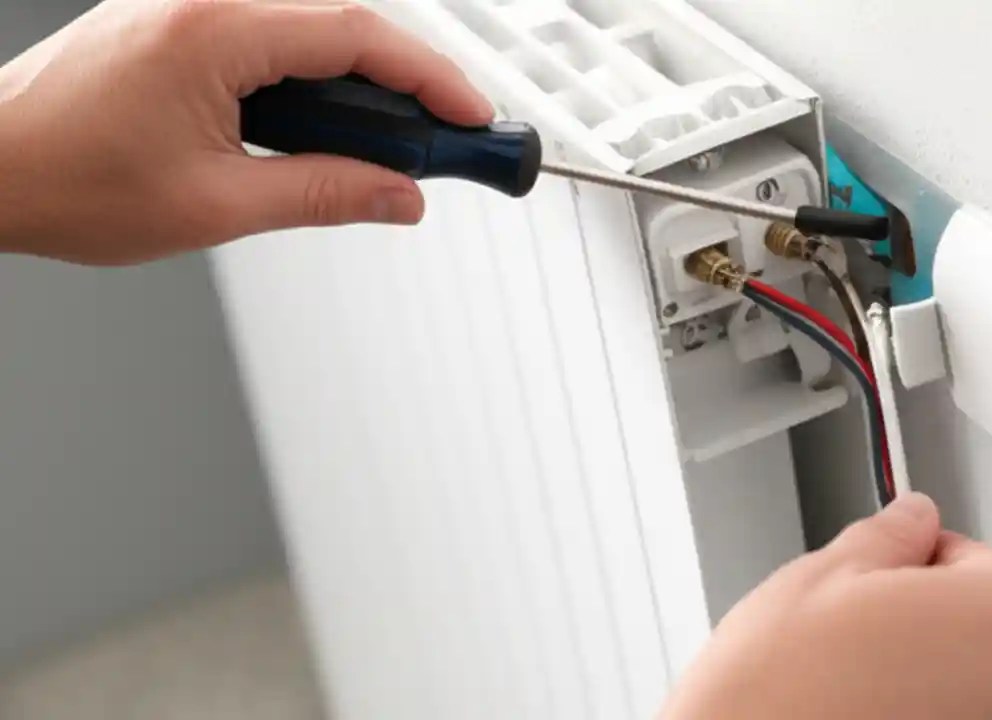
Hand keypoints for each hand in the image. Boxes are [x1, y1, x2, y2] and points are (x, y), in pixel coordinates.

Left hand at [0, 0, 491, 264]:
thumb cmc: (66, 181)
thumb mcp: (217, 205)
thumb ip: (325, 195)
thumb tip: (402, 197)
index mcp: (214, 30)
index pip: (358, 36)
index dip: (433, 80)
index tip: (475, 121)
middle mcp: (204, 1)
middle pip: (345, 31)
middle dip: (409, 93)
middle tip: (449, 152)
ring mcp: (191, 10)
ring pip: (313, 38)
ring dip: (361, 96)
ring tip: (390, 158)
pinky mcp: (181, 30)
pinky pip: (273, 46)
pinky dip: (316, 90)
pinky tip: (328, 136)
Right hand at [662, 493, 991, 719]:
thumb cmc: (778, 692)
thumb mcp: (822, 576)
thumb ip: (888, 534)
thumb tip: (913, 518)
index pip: (984, 559)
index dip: (919, 561)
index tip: (880, 576)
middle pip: (982, 626)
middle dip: (924, 620)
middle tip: (852, 633)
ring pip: (966, 683)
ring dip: (922, 676)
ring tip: (852, 685)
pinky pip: (949, 717)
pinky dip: (918, 713)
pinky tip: (863, 713)